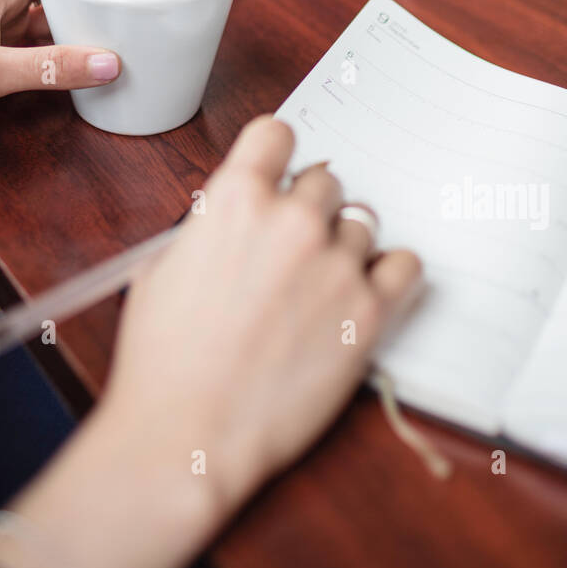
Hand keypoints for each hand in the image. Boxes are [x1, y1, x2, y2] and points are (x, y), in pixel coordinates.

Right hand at [0, 117, 420, 567]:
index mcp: (235, 199)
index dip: (274, 157)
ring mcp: (335, 265)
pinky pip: (405, 265)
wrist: (186, 433)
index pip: (277, 134)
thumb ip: (207, 226)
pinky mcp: (369, 313)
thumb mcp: (161, 267)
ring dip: (342, 248)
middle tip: (290, 251)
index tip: (276, 177)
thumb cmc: (163, 360)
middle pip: (325, 182)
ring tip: (315, 289)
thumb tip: (232, 218)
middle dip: (308, 210)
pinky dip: (389, 274)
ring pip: (361, 225)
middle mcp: (291, 220)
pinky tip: (364, 293)